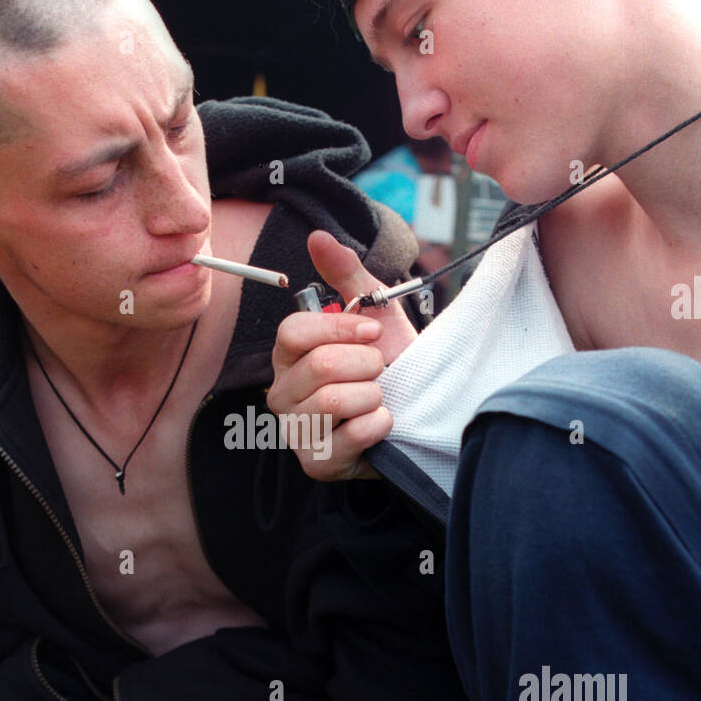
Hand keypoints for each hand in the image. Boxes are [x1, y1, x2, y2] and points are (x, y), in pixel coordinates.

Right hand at [269, 231, 417, 479]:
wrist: (419, 414)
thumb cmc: (391, 365)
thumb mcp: (375, 315)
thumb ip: (347, 276)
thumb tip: (318, 236)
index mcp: (289, 356)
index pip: (293, 332)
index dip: (340, 329)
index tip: (373, 332)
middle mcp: (281, 393)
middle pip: (319, 366)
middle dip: (366, 365)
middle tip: (380, 371)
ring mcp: (295, 431)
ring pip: (334, 400)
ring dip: (374, 396)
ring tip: (379, 398)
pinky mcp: (316, 463)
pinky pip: (353, 435)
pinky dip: (381, 425)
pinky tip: (382, 425)